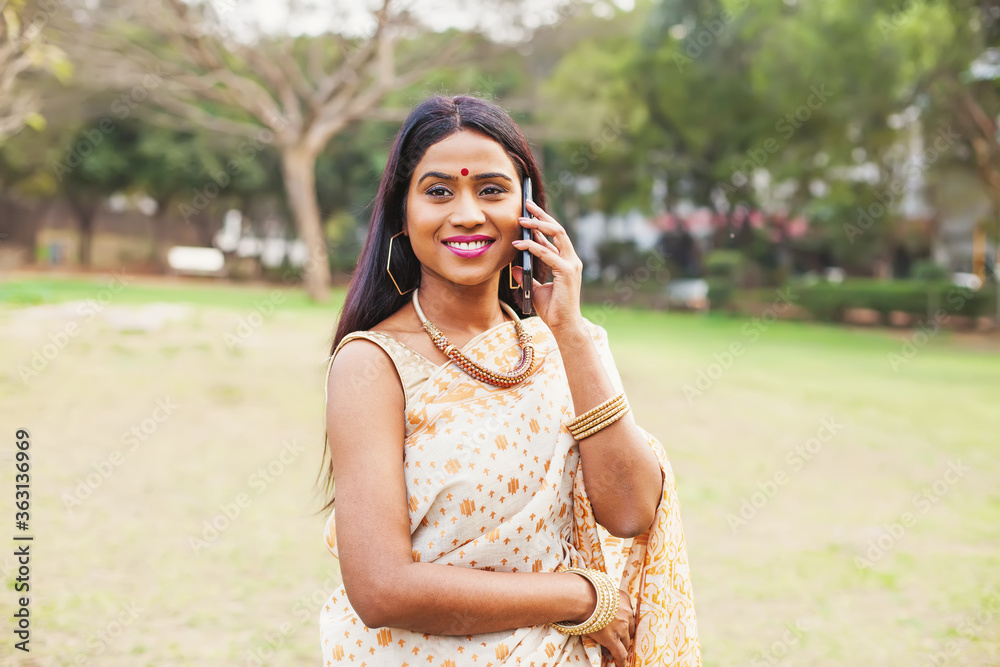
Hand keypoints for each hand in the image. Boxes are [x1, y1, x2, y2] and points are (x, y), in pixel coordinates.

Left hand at [511, 199, 585, 335]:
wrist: (564, 326)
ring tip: (521, 220)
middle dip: (542, 215)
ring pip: (556, 235)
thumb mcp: (535, 288)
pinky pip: (547, 253)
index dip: (541, 223)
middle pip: (557, 229)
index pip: (554, 236)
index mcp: (566, 262)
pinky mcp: (567, 271)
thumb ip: (526, 274)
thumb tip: (513, 265)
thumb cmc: (552, 309)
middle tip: (527, 205)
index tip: (528, 213)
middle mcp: (571, 260)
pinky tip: (518, 245)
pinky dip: (532, 247)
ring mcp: (571, 264)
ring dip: (537, 225)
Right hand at [587, 589, 634, 666]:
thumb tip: (596, 593)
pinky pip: (620, 654)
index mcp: (624, 599)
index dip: (625, 620)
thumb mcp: (601, 588)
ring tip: (618, 650)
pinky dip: (621, 661)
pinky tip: (620, 665)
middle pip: (630, 628)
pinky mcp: (613, 639)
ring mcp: (621, 627)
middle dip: (626, 633)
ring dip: (622, 645)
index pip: (628, 612)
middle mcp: (627, 613)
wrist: (584, 597)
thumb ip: (606, 594)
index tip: (623, 624)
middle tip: (620, 637)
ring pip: (626, 641)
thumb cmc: (587, 590)